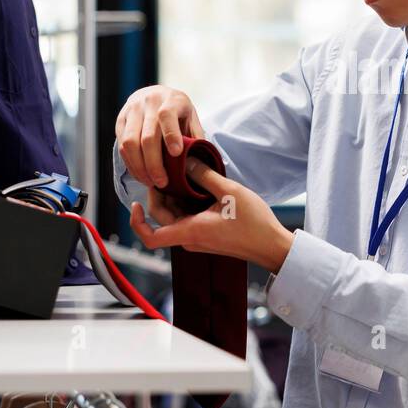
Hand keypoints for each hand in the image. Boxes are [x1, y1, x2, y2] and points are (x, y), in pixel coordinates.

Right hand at [116, 85, 205, 188]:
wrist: (154, 95)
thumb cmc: (178, 112)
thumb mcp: (191, 119)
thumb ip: (196, 137)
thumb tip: (199, 162)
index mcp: (171, 100)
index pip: (167, 115)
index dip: (171, 135)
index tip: (176, 153)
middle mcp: (149, 102)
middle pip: (147, 136)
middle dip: (154, 164)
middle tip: (162, 182)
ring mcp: (132, 111)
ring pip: (130, 143)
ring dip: (140, 167)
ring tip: (150, 182)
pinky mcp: (120, 120)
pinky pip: (121, 146)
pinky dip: (131, 164)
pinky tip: (141, 175)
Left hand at [129, 158, 294, 272]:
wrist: (271, 246)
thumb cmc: (254, 224)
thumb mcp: (230, 192)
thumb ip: (204, 176)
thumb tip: (186, 162)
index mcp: (190, 231)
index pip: (150, 236)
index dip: (136, 222)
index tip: (136, 203)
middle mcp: (190, 239)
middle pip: (161, 219)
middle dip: (159, 195)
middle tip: (166, 172)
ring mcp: (198, 239)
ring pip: (174, 218)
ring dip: (174, 197)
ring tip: (183, 174)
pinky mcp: (206, 236)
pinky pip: (186, 219)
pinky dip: (185, 203)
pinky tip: (196, 187)